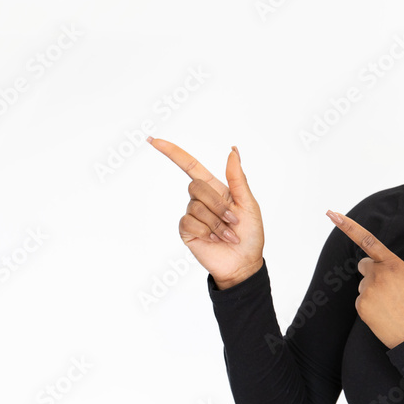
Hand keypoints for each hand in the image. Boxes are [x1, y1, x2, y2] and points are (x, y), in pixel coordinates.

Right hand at [149, 137, 264, 288]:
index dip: (173, 153)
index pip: (190, 166)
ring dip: (217, 223)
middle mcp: (201, 200)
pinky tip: (214, 239)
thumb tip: (233, 151)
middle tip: (234, 221)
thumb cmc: (250, 234)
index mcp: (217, 189)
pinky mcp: (187, 231)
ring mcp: (192, 215)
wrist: (244, 263)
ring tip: (228, 235)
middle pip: (195, 186)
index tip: (154, 140)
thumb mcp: (249, 204)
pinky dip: (206, 231)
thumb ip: (238, 178)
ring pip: (195, 206)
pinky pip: (189, 222)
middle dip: (217, 205)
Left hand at [327, 210, 403, 349]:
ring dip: (373, 289)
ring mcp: (367, 291)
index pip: (367, 240)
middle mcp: (377, 275)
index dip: (348, 226)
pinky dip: (369, 304)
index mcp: (393, 264)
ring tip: (392, 303)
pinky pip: (360, 299)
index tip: (332, 214)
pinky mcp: (361, 306)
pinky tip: (384, 312)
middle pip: (365, 265)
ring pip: (363, 283)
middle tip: (393, 288)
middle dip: (374, 272)